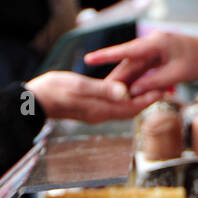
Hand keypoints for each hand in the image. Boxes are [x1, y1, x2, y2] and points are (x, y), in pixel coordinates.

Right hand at [26, 71, 160, 123]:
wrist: (33, 101)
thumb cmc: (53, 91)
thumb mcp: (79, 86)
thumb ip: (103, 89)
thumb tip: (125, 92)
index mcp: (100, 109)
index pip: (131, 106)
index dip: (149, 98)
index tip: (164, 89)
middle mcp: (101, 114)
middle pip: (131, 108)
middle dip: (147, 98)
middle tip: (164, 86)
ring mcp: (95, 112)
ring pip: (123, 106)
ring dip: (137, 96)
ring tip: (150, 84)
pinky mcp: (90, 107)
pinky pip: (113, 103)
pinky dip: (123, 95)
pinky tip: (127, 86)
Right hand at [83, 29, 197, 95]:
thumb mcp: (177, 74)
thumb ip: (154, 82)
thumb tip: (133, 91)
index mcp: (156, 43)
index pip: (127, 50)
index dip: (107, 55)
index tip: (90, 58)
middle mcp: (152, 43)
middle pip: (129, 61)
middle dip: (116, 76)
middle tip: (100, 90)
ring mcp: (155, 48)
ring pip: (135, 66)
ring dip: (126, 80)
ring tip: (111, 93)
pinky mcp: (158, 55)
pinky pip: (144, 68)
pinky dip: (137, 78)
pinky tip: (128, 90)